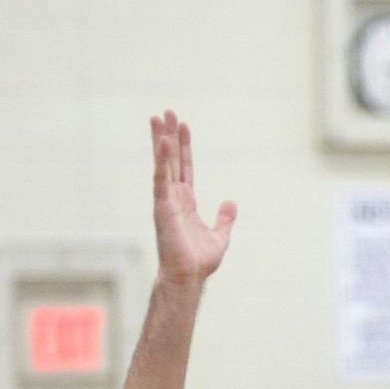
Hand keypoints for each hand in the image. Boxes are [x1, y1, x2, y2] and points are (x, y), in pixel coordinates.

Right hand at [150, 110, 236, 283]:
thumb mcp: (220, 236)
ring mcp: (166, 201)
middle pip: (171, 160)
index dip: (184, 147)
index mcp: (186, 202)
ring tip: (158, 117)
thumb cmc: (199, 261)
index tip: (183, 126)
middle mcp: (174, 197)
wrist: (189, 277)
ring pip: (163, 164)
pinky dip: (163, 161)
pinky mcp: (162, 208)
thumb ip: (225, 218)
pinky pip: (162, 179)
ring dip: (161, 141)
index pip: (185, 168)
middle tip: (167, 112)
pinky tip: (164, 143)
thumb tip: (231, 202)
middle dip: (169, 136)